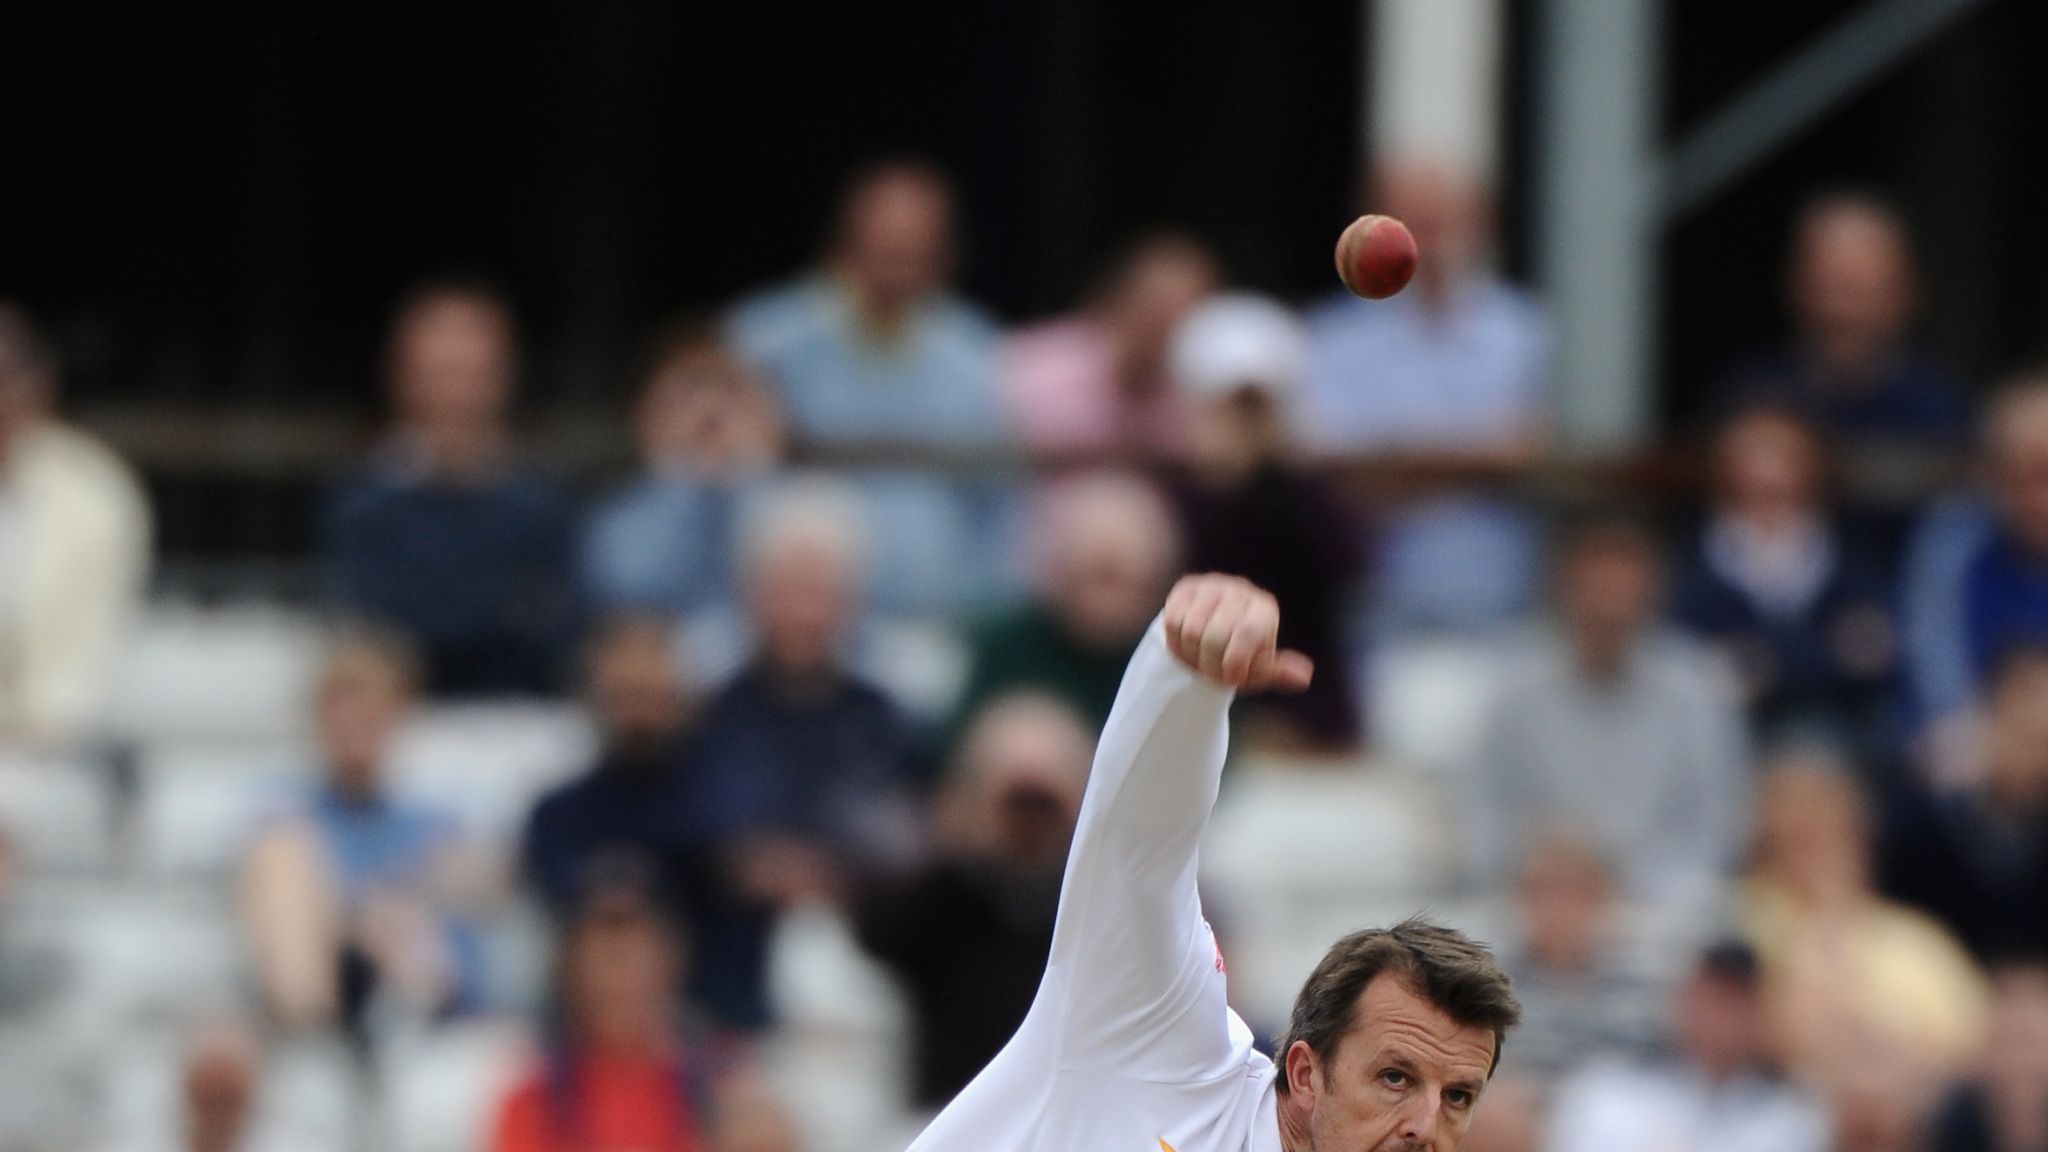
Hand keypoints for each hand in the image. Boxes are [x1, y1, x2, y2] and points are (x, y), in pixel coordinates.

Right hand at [1162, 574, 1313, 692]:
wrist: (1209, 638)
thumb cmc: (1240, 656)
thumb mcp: (1259, 669)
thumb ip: (1279, 673)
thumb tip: (1303, 676)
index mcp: (1264, 609)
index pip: (1247, 632)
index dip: (1234, 663)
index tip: (1232, 679)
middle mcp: (1240, 590)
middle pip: (1213, 636)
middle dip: (1209, 664)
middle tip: (1212, 671)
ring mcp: (1212, 585)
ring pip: (1191, 630)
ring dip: (1192, 655)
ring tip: (1200, 657)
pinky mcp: (1186, 587)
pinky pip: (1173, 621)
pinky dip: (1177, 642)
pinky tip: (1187, 643)